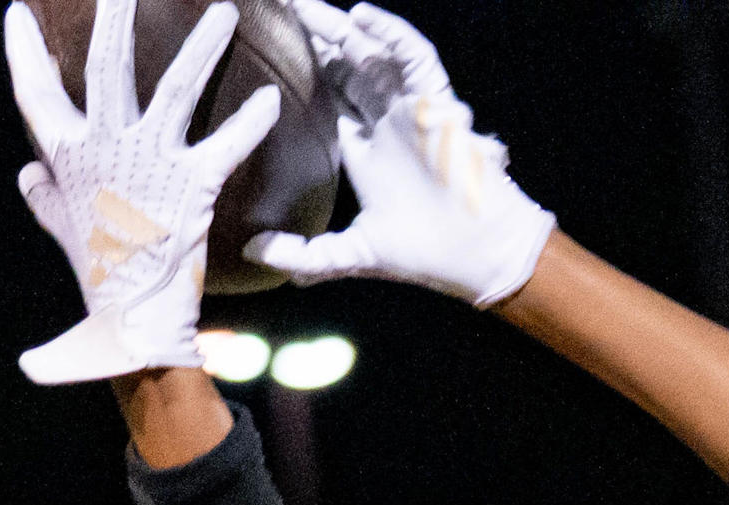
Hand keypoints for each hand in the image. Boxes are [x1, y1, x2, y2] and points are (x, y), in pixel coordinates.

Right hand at [4, 0, 282, 385]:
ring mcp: (150, 164)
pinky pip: (226, 145)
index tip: (15, 15)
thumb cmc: (101, 275)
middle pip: (106, 69)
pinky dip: (250, 124)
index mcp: (68, 157)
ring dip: (201, 47)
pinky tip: (272, 99)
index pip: (36, 94)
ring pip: (174, 89)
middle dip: (113, 18)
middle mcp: (106, 150)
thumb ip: (44, 198)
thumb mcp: (62, 230)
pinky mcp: (193, 185)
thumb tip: (26, 174)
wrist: (137, 320)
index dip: (24, 54)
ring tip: (226, 9)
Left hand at [245, 0, 553, 305]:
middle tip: (281, 7)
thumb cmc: (424, 256)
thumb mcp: (353, 253)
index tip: (271, 47)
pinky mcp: (437, 104)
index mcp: (366, 152)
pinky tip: (361, 15)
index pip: (331, 98)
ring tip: (305, 6)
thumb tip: (252, 252)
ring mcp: (413, 111)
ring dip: (342, 28)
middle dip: (317, 38)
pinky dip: (391, 34)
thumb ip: (305, 255)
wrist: (476, 256)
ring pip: (374, 56)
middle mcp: (387, 124)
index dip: (304, 71)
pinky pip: (415, 58)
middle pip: (348, 67)